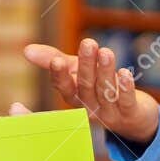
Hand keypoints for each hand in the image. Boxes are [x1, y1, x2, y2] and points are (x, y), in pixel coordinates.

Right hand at [21, 38, 159, 143]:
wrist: (133, 118)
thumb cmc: (98, 89)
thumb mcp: (76, 72)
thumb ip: (54, 60)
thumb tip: (26, 50)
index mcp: (74, 97)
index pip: (63, 87)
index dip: (59, 75)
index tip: (56, 61)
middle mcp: (90, 107)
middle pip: (86, 86)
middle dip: (86, 65)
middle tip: (88, 43)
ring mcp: (110, 113)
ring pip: (106, 92)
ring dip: (106, 71)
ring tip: (106, 51)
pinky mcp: (130, 114)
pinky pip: (127, 102)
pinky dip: (125, 88)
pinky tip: (125, 73)